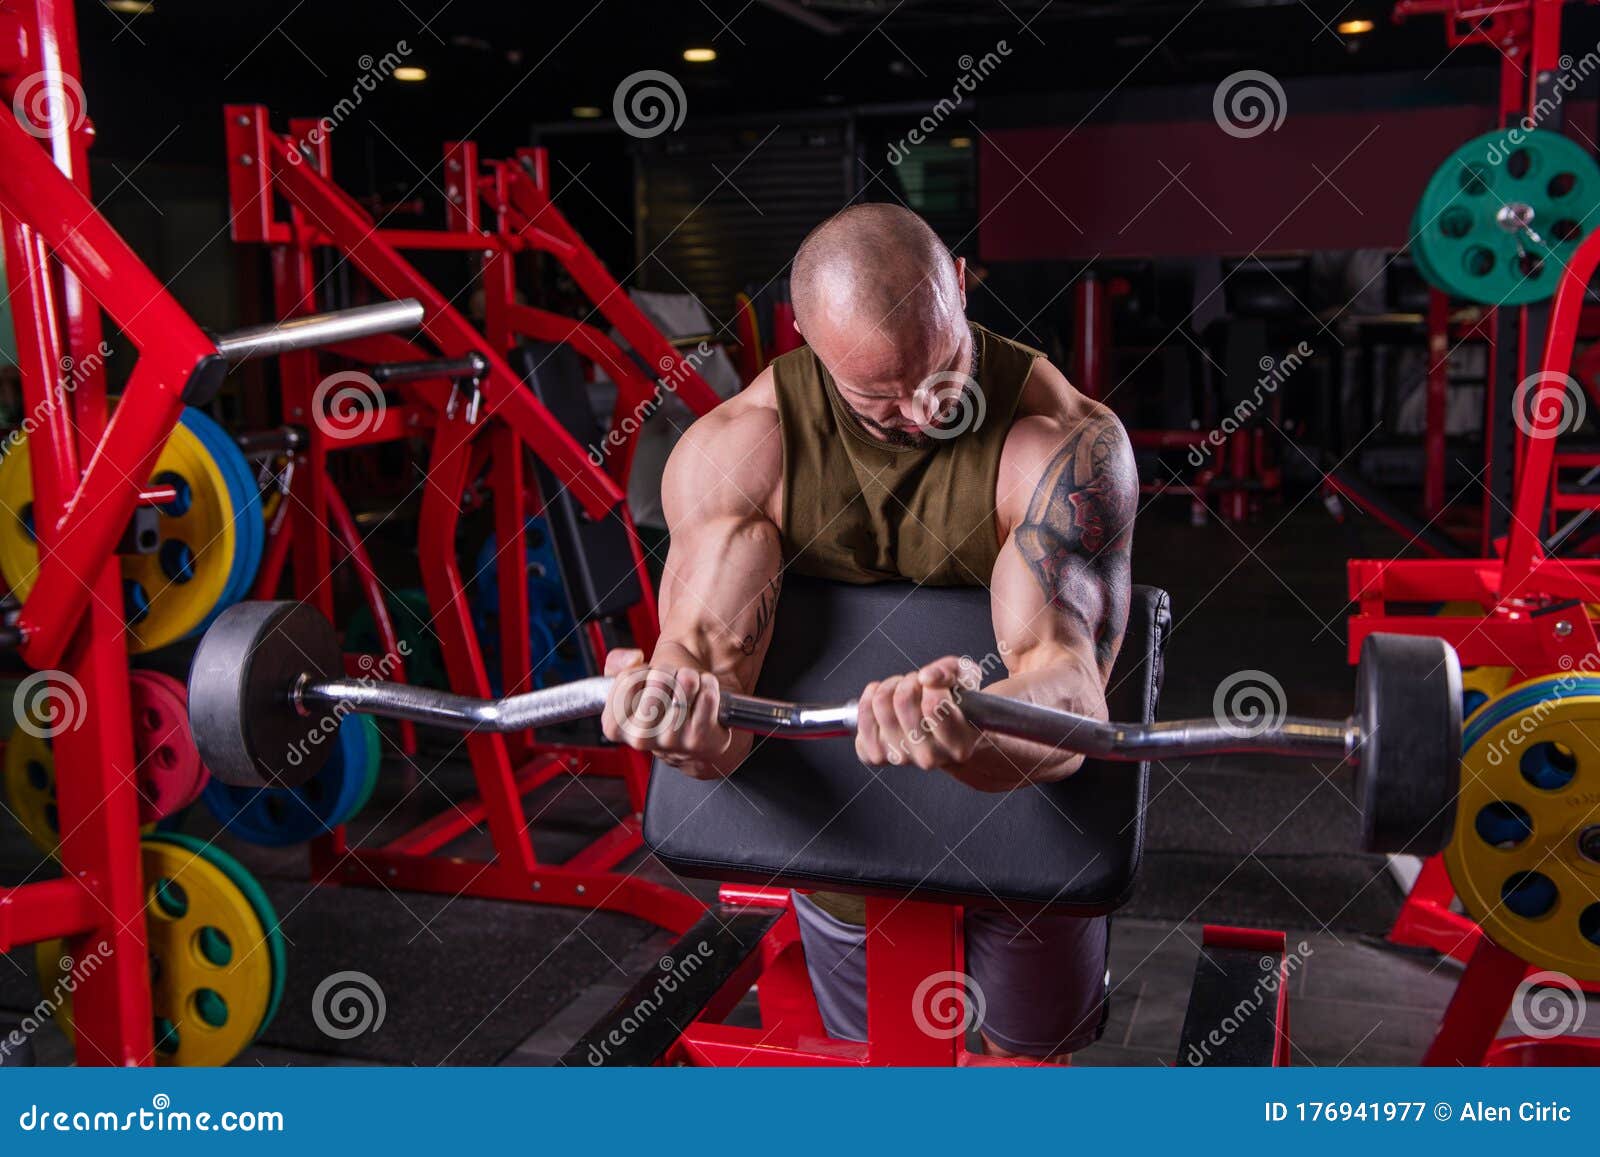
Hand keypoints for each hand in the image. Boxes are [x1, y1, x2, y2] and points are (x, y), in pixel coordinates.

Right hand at [599, 649, 734, 779]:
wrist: (693, 737)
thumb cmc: (658, 705)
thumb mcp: (629, 685)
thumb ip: (616, 663)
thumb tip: (634, 658)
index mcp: (616, 727)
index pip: (628, 678)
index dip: (642, 671)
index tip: (647, 681)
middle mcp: (640, 738)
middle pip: (659, 678)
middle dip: (668, 672)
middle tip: (669, 684)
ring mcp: (671, 741)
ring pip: (686, 682)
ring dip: (691, 677)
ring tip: (687, 689)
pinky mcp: (699, 739)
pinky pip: (708, 694)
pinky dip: (709, 686)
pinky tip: (702, 697)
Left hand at [854, 655, 984, 774]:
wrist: (945, 730)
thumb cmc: (958, 703)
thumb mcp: (966, 678)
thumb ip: (950, 672)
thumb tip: (927, 677)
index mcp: (957, 744)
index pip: (933, 705)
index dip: (932, 684)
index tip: (936, 685)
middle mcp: (929, 757)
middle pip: (903, 700)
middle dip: (909, 681)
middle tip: (918, 685)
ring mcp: (901, 758)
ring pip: (880, 704)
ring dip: (890, 686)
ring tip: (903, 691)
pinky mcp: (877, 755)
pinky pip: (861, 719)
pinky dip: (869, 701)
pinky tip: (885, 704)